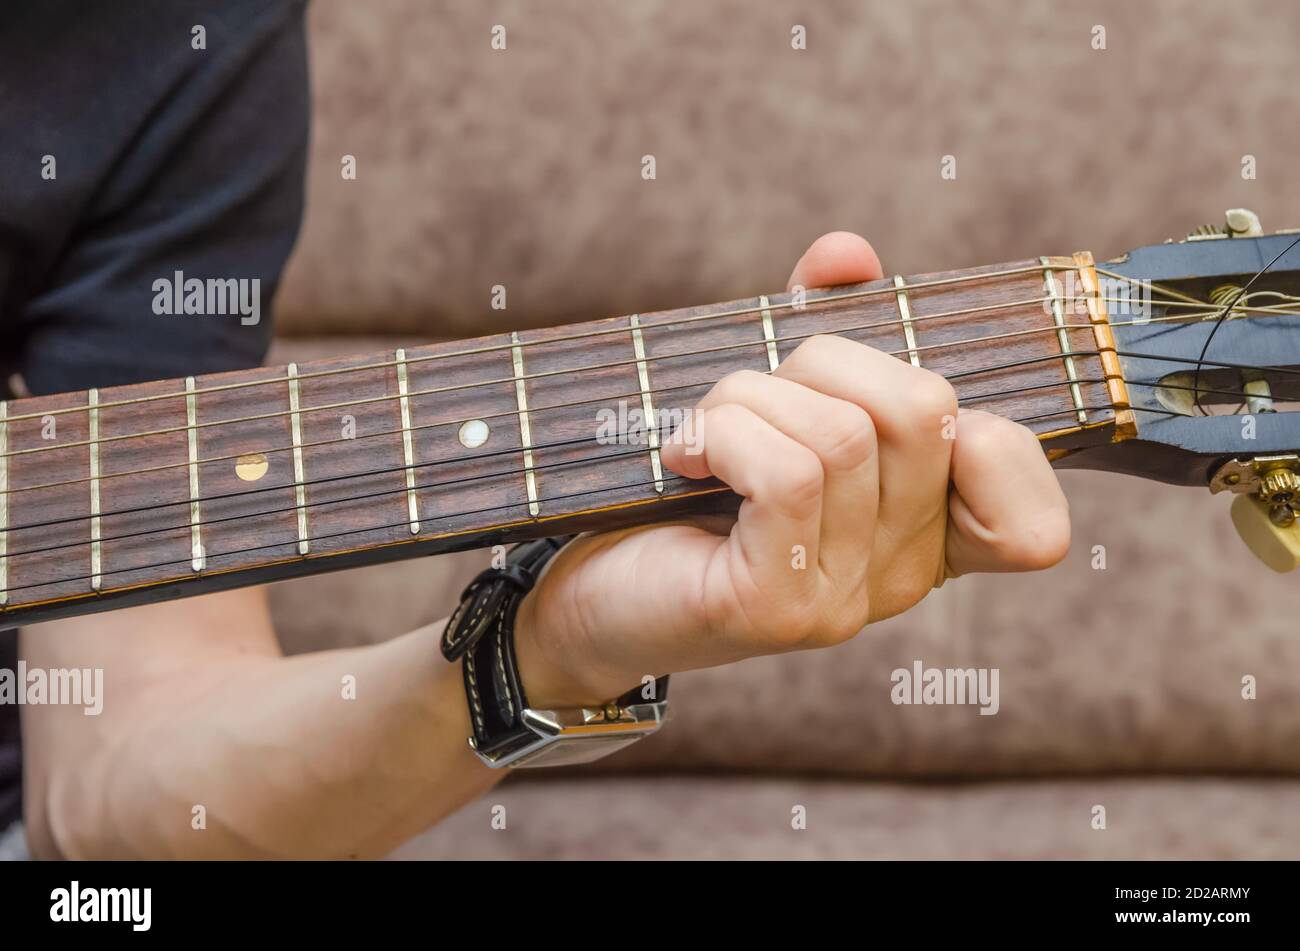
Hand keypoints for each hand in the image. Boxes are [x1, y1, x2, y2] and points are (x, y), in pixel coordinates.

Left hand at [514, 232, 1069, 706]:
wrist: (598, 590)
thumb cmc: (690, 490)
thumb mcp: (772, 402)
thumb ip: (824, 328)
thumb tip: (846, 253)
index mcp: (926, 532)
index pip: (1035, 517)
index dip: (994, 441)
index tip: (870, 408)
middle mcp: (904, 577)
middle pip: (926, 407)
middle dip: (822, 361)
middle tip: (753, 396)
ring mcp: (846, 600)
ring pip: (845, 435)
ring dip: (751, 396)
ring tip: (702, 428)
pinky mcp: (778, 607)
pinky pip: (789, 475)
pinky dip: (725, 432)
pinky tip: (682, 453)